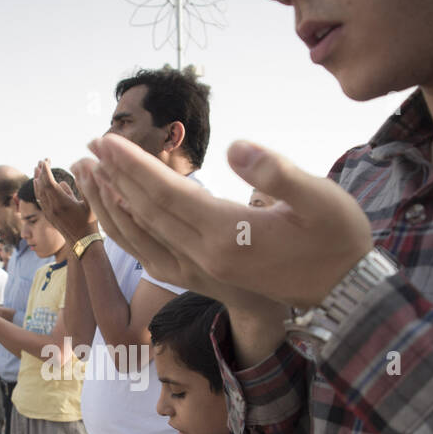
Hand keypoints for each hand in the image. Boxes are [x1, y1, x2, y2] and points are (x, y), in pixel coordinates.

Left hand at [33, 158, 96, 243]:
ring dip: (37, 179)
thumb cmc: (89, 222)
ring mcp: (49, 212)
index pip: (49, 182)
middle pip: (42, 185)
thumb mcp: (89, 203)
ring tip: (37, 168)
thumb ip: (80, 188)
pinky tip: (37, 184)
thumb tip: (67, 178)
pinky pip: (40, 200)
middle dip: (41, 171)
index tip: (46, 160)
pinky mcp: (48, 216)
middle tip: (42, 160)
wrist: (82, 242)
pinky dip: (37, 189)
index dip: (46, 170)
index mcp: (62, 202)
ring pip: (39, 193)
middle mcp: (52, 207)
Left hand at [73, 135, 373, 310]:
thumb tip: (234, 147)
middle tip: (88, 145)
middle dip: (115, 178)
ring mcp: (204, 268)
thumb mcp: (319, 199)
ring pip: (145, 235)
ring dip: (114, 203)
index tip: (107, 140)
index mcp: (228, 235)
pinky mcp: (206, 274)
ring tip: (91, 174)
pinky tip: (120, 213)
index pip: (167, 195)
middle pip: (147, 212)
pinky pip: (155, 252)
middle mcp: (206, 255)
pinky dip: (131, 231)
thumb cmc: (337, 239)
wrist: (343, 293)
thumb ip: (276, 172)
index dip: (134, 167)